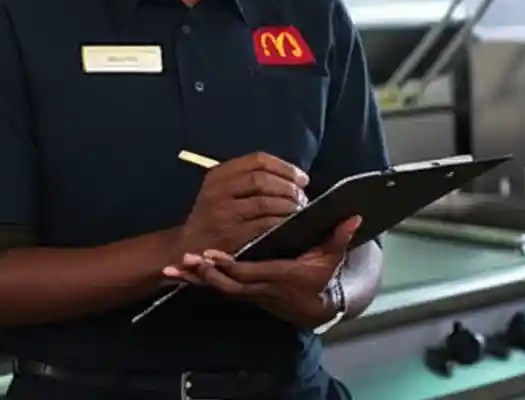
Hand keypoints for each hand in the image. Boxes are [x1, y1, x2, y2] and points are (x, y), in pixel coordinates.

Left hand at [164, 216, 361, 330]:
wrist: (311, 308)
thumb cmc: (318, 277)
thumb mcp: (330, 259)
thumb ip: (338, 238)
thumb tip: (353, 217)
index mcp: (277, 277)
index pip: (249, 271)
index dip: (229, 265)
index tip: (211, 254)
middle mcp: (258, 287)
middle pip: (225, 284)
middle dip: (204, 275)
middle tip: (183, 261)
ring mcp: (246, 291)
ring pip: (216, 288)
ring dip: (193, 280)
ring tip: (171, 270)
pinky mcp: (238, 291)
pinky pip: (214, 287)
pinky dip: (195, 281)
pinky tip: (176, 274)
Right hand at [172, 152, 308, 259]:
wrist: (188, 246)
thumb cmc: (212, 216)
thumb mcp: (220, 190)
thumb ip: (246, 179)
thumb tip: (290, 177)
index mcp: (218, 174)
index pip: (257, 160)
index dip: (285, 167)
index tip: (301, 178)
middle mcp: (218, 190)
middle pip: (262, 179)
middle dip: (289, 187)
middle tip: (302, 197)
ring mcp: (224, 212)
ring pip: (266, 201)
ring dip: (289, 205)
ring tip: (299, 211)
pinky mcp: (232, 234)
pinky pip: (265, 223)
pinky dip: (282, 222)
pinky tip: (290, 225)